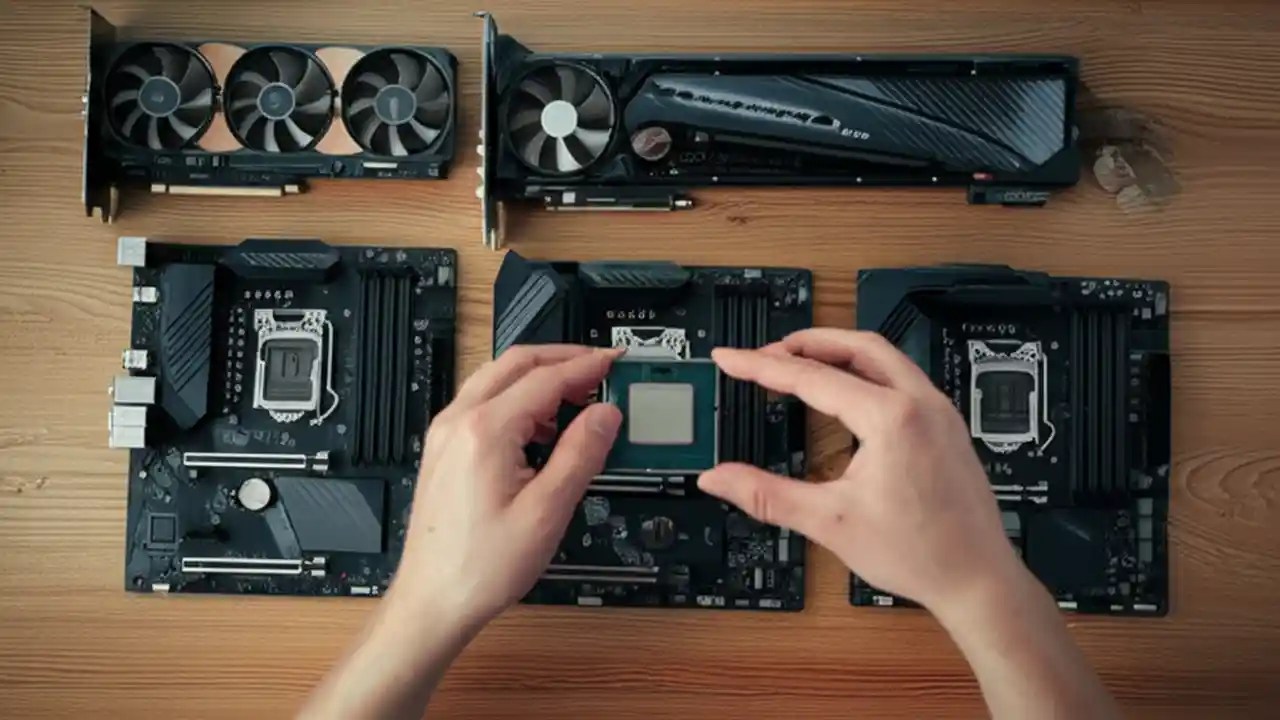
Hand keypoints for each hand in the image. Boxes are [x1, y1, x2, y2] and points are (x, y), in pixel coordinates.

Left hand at [389, 345, 622, 628]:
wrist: (433, 599)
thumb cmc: (481, 566)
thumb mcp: (547, 512)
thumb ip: (580, 455)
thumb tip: (606, 415)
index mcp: (485, 432)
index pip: (546, 378)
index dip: (586, 366)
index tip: (615, 363)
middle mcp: (458, 422)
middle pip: (516, 363)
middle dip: (562, 360)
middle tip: (600, 369)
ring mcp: (446, 434)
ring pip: (497, 379)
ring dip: (539, 377)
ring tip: (577, 398)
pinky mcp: (444, 449)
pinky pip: (483, 402)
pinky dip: (518, 398)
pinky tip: (542, 427)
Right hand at [698, 329, 1020, 612]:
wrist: (977, 578)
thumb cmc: (922, 553)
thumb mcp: (830, 522)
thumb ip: (767, 495)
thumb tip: (720, 479)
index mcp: (892, 418)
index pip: (811, 376)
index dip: (761, 366)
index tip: (731, 358)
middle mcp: (921, 403)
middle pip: (853, 346)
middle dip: (804, 343)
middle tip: (764, 353)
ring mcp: (939, 412)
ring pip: (882, 357)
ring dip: (837, 352)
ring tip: (799, 363)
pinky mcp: (946, 426)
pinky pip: (901, 378)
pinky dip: (864, 371)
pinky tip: (847, 392)